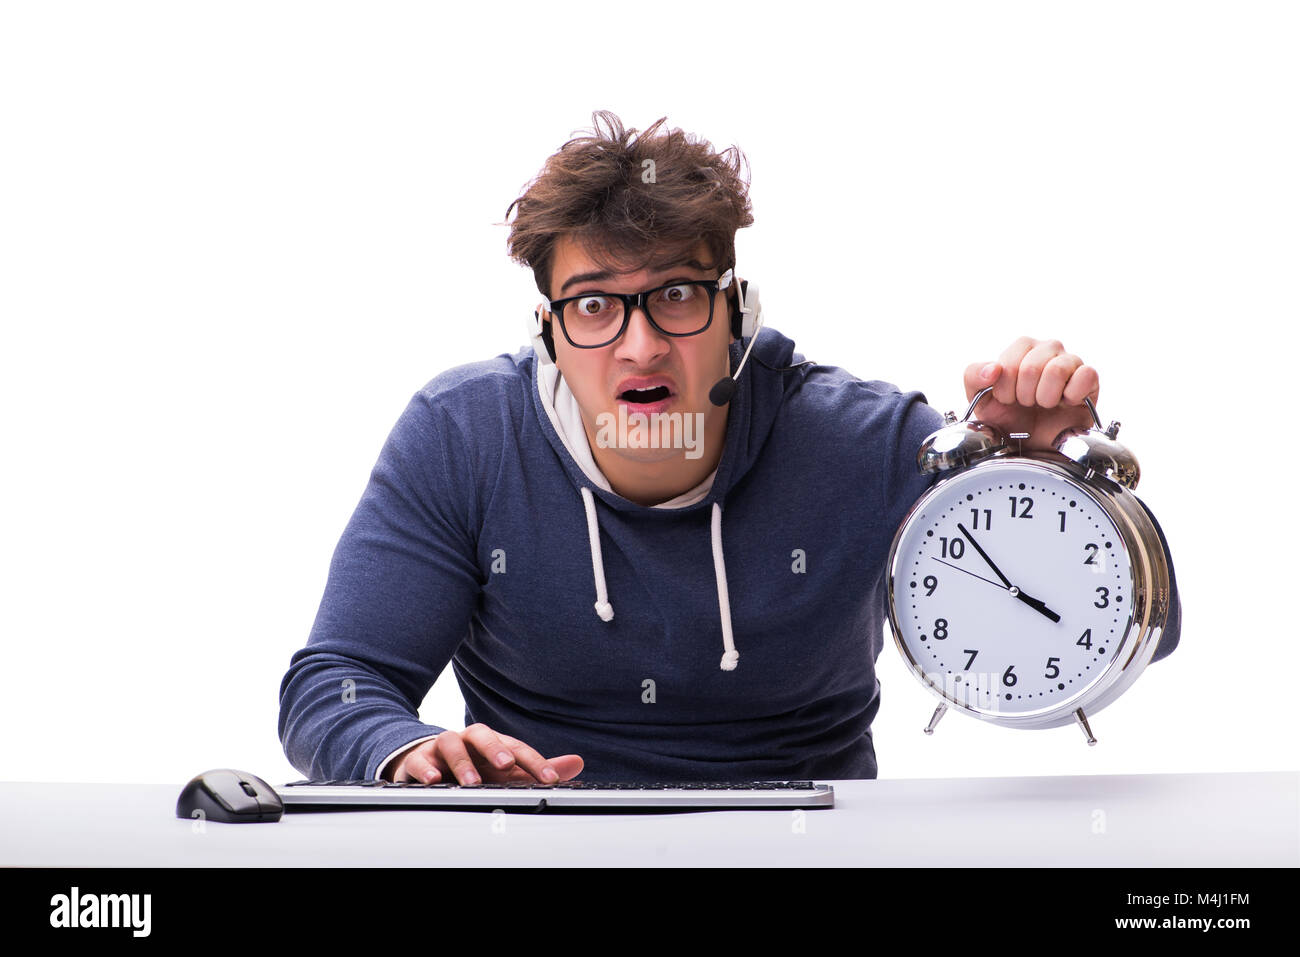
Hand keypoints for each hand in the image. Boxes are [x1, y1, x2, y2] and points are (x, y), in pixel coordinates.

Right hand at [382, 723, 583, 784]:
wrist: (423, 760)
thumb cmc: (470, 765)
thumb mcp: (503, 769)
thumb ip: (535, 768)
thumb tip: (576, 763)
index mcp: (491, 743)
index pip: (516, 748)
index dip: (534, 762)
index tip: (550, 779)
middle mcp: (468, 740)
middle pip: (483, 734)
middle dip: (496, 749)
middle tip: (507, 765)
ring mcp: (441, 747)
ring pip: (451, 744)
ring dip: (462, 763)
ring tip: (472, 781)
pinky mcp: (417, 759)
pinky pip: (419, 760)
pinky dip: (425, 768)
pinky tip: (433, 779)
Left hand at [963, 337, 1098, 452]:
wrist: (1034, 444)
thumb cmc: (1010, 418)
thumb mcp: (981, 399)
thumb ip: (973, 376)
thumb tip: (992, 369)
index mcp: (1021, 349)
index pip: (1009, 361)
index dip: (1005, 387)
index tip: (1007, 399)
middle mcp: (1047, 349)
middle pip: (1032, 367)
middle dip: (1024, 395)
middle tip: (1026, 404)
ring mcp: (1070, 362)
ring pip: (1057, 370)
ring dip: (1045, 397)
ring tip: (1044, 404)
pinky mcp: (1089, 379)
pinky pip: (1085, 375)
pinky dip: (1072, 395)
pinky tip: (1065, 403)